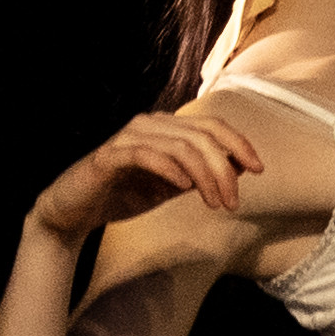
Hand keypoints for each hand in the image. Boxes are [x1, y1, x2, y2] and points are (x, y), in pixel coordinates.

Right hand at [32, 108, 259, 238]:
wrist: (76, 210)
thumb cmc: (123, 194)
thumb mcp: (172, 186)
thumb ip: (201, 175)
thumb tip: (238, 169)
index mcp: (166, 128)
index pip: (211, 126)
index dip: (238, 144)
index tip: (258, 169)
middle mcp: (150, 125)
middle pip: (201, 136)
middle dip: (224, 169)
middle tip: (232, 202)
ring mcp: (129, 137)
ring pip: (180, 146)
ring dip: (204, 176)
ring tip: (214, 204)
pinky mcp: (111, 155)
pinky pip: (147, 155)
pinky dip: (170, 169)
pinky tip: (183, 188)